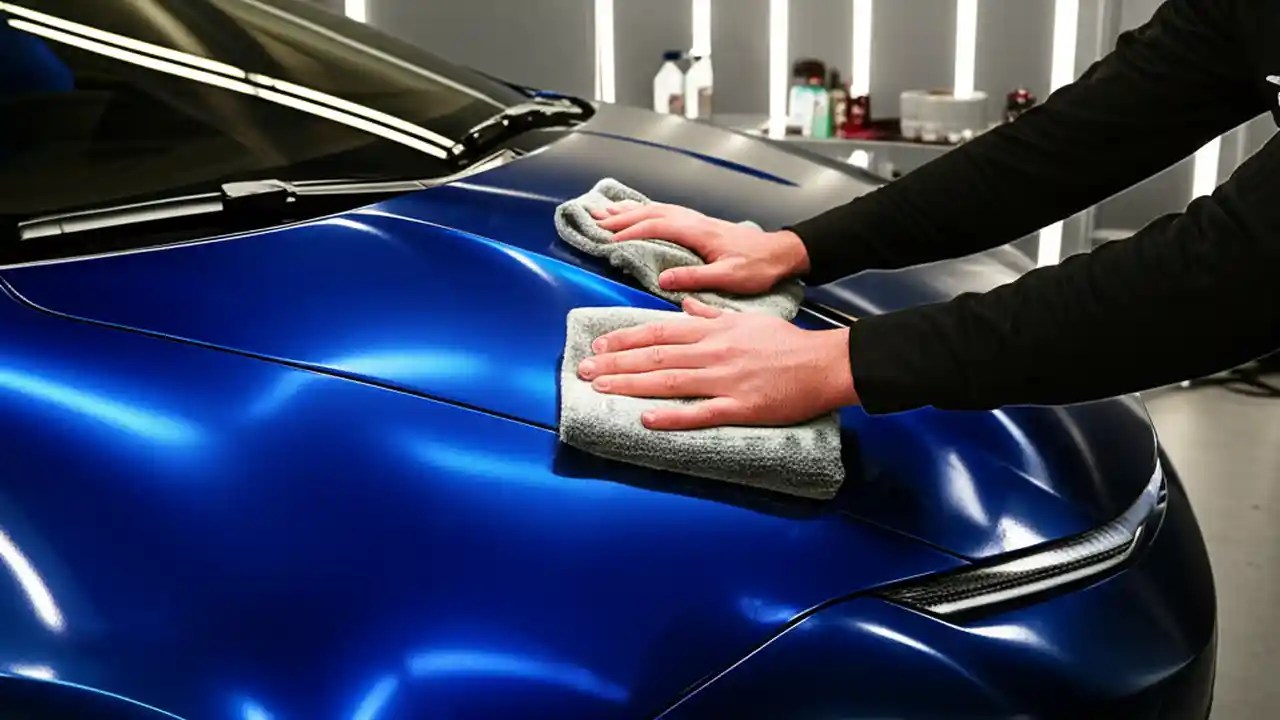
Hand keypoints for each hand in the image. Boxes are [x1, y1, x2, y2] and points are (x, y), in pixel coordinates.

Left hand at [577, 298, 857, 429]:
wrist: (823, 363)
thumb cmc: (786, 342)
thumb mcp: (745, 318)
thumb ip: (711, 313)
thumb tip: (684, 304)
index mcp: (712, 331)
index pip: (659, 331)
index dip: (625, 339)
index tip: (599, 346)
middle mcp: (712, 353)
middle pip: (655, 356)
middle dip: (615, 363)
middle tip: (583, 370)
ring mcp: (724, 380)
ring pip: (668, 381)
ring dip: (631, 385)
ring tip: (600, 389)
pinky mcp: (739, 407)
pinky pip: (700, 413)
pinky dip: (672, 416)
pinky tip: (646, 419)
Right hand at [590, 203, 809, 294]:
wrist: (781, 254)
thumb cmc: (758, 267)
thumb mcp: (729, 277)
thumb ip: (696, 277)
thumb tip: (663, 279)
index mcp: (699, 233)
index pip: (657, 226)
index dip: (631, 232)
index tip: (608, 240)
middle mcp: (695, 222)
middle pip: (651, 212)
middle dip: (621, 216)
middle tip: (594, 219)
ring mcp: (697, 221)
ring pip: (656, 209)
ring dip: (629, 210)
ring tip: (605, 211)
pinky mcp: (700, 225)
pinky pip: (665, 212)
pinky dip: (645, 210)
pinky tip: (637, 213)